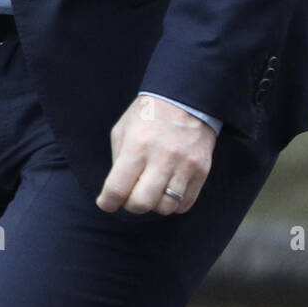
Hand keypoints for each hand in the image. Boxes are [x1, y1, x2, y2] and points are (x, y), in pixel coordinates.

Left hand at [96, 95, 215, 215]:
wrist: (185, 99)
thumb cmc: (148, 114)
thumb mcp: (123, 129)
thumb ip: (117, 161)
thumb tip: (116, 192)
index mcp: (137, 146)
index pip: (117, 189)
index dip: (107, 202)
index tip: (106, 202)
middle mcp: (161, 158)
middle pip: (142, 204)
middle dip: (131, 205)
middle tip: (130, 195)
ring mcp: (184, 165)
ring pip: (165, 208)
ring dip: (154, 204)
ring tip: (151, 190)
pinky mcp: (201, 170)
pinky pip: (185, 204)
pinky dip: (174, 204)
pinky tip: (168, 189)